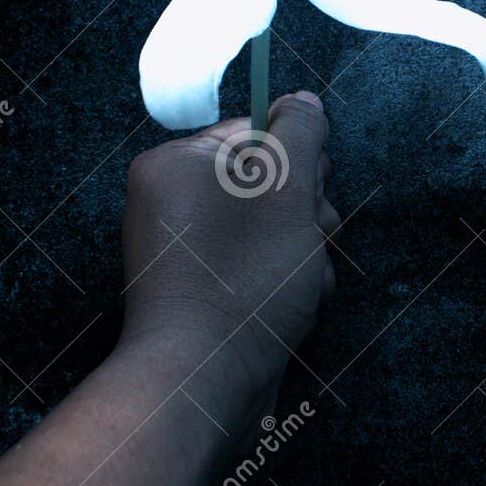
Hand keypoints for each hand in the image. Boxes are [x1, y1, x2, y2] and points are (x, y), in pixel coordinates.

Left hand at [117, 90, 339, 435]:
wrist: (205, 382)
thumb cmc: (243, 277)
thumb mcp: (286, 189)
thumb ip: (301, 134)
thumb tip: (303, 102)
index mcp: (174, 166)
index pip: (254, 131)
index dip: (297, 158)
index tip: (314, 188)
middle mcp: (171, 205)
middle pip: (266, 180)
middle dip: (306, 210)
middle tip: (313, 236)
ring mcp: (186, 254)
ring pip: (271, 227)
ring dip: (306, 248)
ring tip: (310, 278)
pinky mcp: (205, 295)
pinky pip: (257, 266)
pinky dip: (288, 280)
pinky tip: (303, 302)